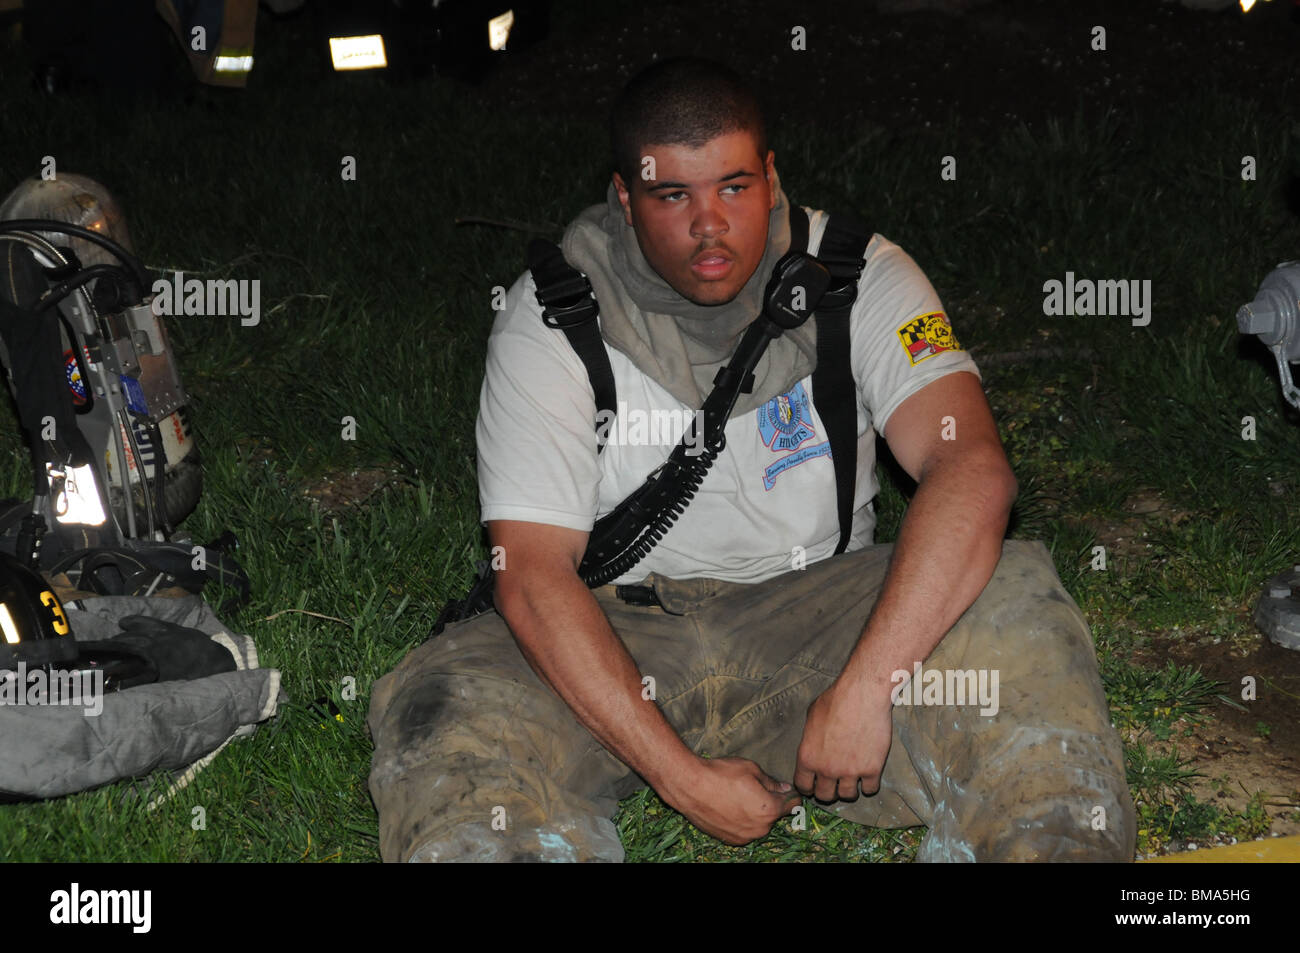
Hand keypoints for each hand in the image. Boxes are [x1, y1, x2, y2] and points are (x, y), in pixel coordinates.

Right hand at [665, 756, 802, 845]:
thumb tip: (783, 788)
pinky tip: (728, 806)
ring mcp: (744, 837)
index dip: (789, 793)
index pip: (793, 803)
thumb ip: (771, 782)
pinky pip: (744, 830)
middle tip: (752, 788)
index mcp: (769, 810)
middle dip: (769, 803)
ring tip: (737, 797)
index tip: (782, 788)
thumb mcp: (750, 769)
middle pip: (775, 815)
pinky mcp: (730, 840)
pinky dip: (741, 821)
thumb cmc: (720, 774)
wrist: (689, 787)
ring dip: (754, 814)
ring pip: (759, 824)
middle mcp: (760, 828)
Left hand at [793, 678, 893, 802]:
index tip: (814, 785)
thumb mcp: (811, 717)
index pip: (803, 786)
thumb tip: (813, 745)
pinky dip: (869, 785)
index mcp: (808, 757)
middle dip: (828, 791)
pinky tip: (868, 776)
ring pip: (848, 796)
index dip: (808, 787)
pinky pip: (870, 789)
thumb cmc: (835, 700)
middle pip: (825, 796)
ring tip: (851, 780)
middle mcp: (827, 769)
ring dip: (848, 790)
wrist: (862, 695)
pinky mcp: (872, 769)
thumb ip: (810, 738)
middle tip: (834, 784)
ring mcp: (850, 771)